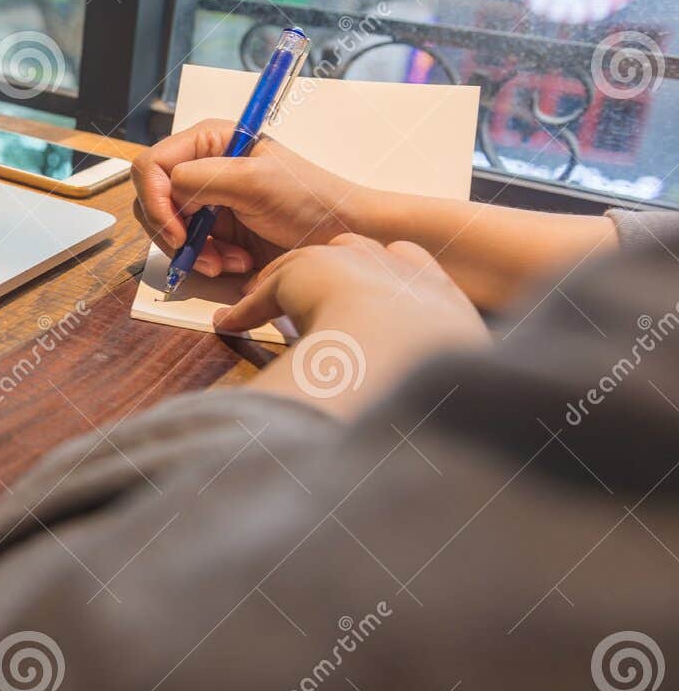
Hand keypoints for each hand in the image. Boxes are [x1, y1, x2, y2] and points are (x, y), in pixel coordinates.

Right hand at [131, 119, 383, 277]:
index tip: (179, 231)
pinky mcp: (215, 230)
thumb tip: (169, 188)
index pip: (152, 165)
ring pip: (167, 229)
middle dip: (175, 232)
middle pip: (152, 200)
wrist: (341, 236)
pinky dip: (206, 261)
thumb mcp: (256, 181)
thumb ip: (203, 178)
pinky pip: (187, 249)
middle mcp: (202, 167)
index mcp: (209, 141)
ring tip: (229, 262)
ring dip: (194, 252)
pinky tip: (236, 263)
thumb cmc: (310, 200)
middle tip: (202, 254)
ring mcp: (207, 201)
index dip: (156, 200)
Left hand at [214, 234, 489, 415]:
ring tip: (268, 301)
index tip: (379, 285)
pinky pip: (266, 293)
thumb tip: (450, 439)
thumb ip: (443, 384)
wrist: (409, 344)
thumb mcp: (459, 370)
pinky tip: (230, 322)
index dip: (391, 269)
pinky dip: (246, 310)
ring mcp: (349, 263)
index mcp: (437, 291)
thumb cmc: (441, 371)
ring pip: (306, 265)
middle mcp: (390, 267)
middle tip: (321, 287)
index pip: (410, 260)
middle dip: (339, 266)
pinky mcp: (305, 271)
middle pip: (359, 250)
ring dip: (286, 285)